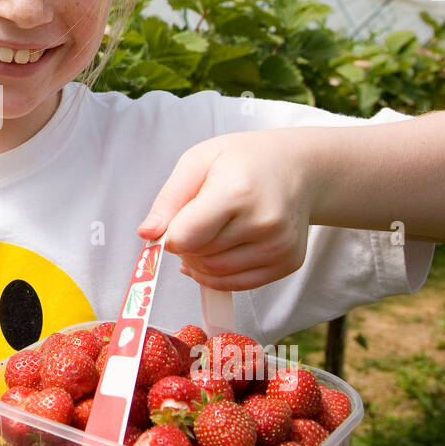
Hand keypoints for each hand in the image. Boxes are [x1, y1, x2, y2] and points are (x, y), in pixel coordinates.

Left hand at [137, 130, 314, 290]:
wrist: (298, 168)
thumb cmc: (243, 160)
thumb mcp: (198, 161)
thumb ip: (169, 199)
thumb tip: (147, 234)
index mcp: (238, 192)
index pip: (186, 237)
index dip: (170, 234)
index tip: (173, 222)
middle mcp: (263, 223)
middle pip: (199, 257)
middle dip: (185, 245)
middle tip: (193, 222)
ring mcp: (279, 247)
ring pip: (215, 274)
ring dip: (199, 261)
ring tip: (209, 233)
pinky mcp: (288, 263)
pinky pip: (237, 284)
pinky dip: (218, 275)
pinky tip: (218, 252)